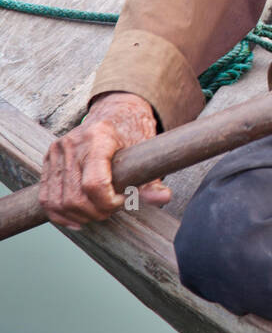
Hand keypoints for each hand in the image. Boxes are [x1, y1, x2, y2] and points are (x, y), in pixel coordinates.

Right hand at [38, 91, 171, 229]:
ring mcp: (57, 152)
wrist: (116, 114)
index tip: (123, 200)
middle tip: (112, 209)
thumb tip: (164, 198)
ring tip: (97, 211)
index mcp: (99, 138)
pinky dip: (60, 214)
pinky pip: (46, 198)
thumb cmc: (132, 133)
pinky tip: (77, 218)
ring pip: (58, 202)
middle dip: (96, 212)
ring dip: (79, 216)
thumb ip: (152, 180)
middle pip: (75, 198)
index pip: (94, 184)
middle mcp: (73, 143)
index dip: (109, 203)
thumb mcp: (146, 152)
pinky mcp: (49, 160)